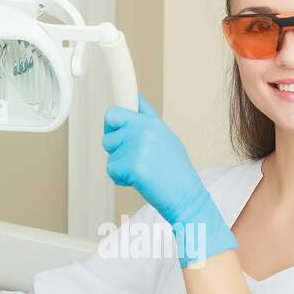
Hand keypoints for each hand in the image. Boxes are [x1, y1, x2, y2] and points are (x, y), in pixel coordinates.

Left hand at [102, 96, 207, 224]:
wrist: (186, 195)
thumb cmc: (175, 170)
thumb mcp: (165, 137)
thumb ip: (147, 119)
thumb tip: (136, 99)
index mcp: (151, 122)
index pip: (115, 112)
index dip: (111, 124)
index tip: (114, 130)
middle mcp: (144, 130)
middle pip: (108, 135)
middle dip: (113, 148)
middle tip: (131, 159)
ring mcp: (138, 146)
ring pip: (110, 155)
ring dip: (120, 166)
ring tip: (142, 171)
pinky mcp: (133, 165)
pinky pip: (112, 170)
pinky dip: (121, 179)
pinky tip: (140, 181)